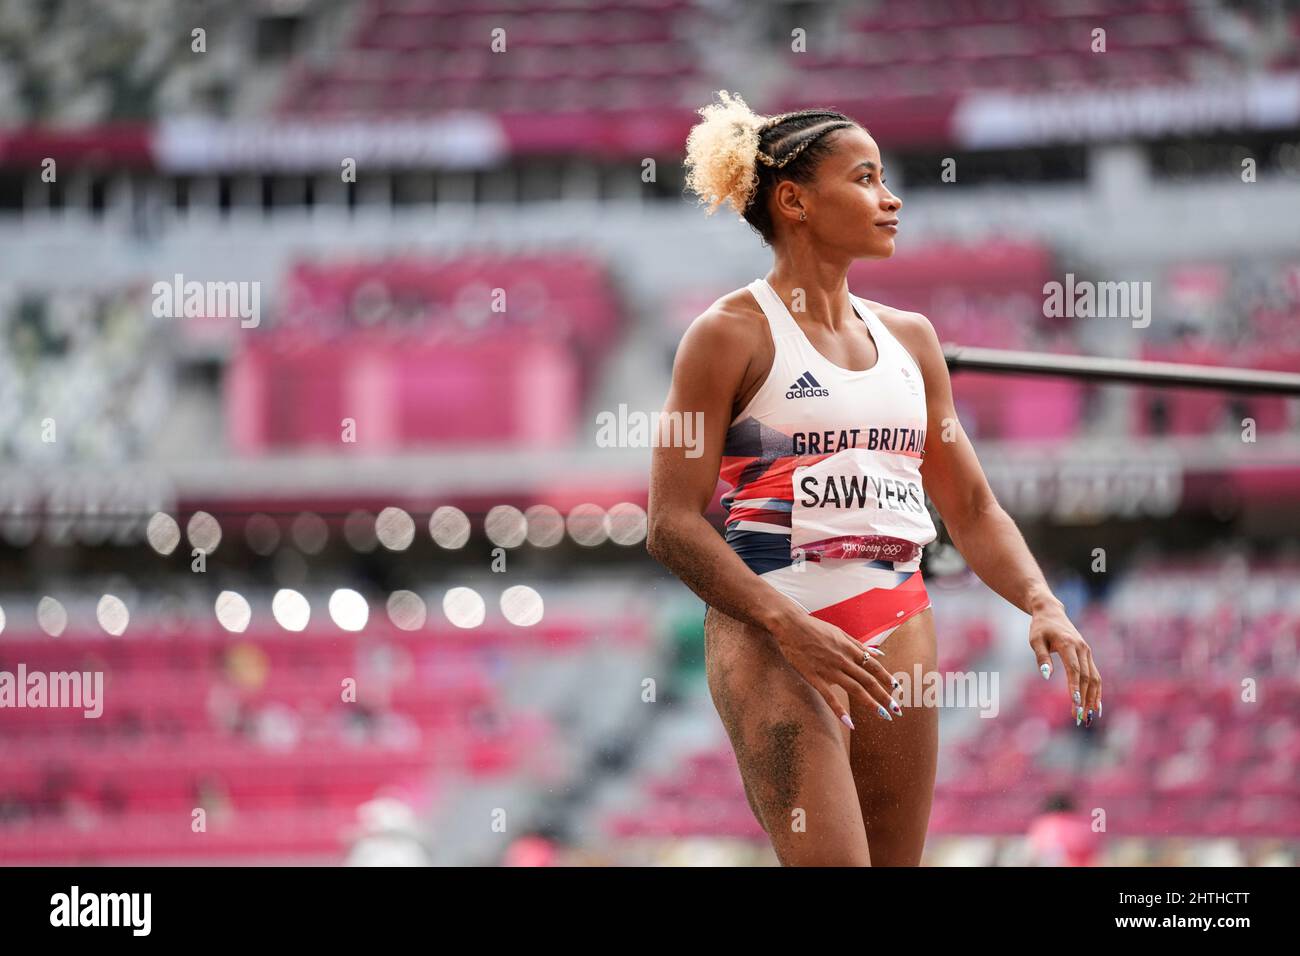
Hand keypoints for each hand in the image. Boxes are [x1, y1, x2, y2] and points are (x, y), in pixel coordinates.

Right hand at [768, 611, 901, 728]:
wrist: (790, 626)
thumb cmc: (815, 628)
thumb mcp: (840, 632)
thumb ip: (860, 645)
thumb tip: (880, 652)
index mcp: (850, 649)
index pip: (874, 666)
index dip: (887, 679)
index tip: (897, 690)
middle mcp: (843, 660)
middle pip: (868, 680)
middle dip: (885, 696)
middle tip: (897, 710)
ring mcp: (829, 670)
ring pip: (855, 689)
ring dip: (871, 703)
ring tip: (884, 716)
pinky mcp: (814, 677)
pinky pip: (830, 697)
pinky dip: (840, 710)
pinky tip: (850, 723)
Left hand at [1029, 601, 1101, 726]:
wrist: (1051, 612)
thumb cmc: (1040, 627)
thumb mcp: (1035, 640)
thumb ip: (1041, 657)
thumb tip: (1046, 676)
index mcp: (1068, 644)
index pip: (1074, 669)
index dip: (1074, 686)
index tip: (1074, 703)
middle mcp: (1082, 648)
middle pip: (1086, 677)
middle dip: (1084, 698)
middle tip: (1079, 717)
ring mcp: (1087, 652)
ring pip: (1095, 678)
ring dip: (1093, 698)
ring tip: (1089, 717)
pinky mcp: (1088, 655)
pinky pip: (1096, 675)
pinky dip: (1097, 691)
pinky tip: (1096, 706)